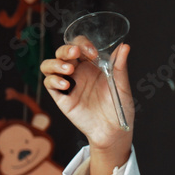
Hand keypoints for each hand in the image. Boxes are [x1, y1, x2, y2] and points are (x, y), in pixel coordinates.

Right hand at [40, 42, 133, 174]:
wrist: (113, 131)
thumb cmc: (119, 107)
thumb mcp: (122, 86)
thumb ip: (120, 67)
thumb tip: (125, 47)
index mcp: (92, 65)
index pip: (80, 45)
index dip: (83, 43)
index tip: (93, 52)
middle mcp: (78, 71)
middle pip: (62, 52)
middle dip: (66, 49)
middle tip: (76, 53)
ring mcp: (68, 83)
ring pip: (50, 65)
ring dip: (56, 63)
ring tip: (69, 69)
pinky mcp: (61, 96)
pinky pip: (49, 83)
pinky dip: (54, 80)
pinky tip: (66, 84)